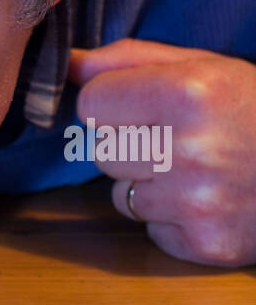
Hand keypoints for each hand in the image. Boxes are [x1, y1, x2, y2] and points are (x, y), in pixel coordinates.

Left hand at [67, 39, 255, 267]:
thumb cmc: (254, 108)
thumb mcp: (203, 65)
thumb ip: (129, 59)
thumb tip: (68, 65)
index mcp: (186, 94)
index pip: (90, 104)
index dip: (111, 102)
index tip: (139, 102)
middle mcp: (188, 150)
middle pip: (101, 151)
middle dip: (127, 143)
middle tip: (172, 136)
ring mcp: (197, 203)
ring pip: (121, 195)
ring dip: (147, 183)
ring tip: (192, 167)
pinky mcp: (205, 244)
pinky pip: (150, 230)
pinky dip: (170, 218)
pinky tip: (206, 198)